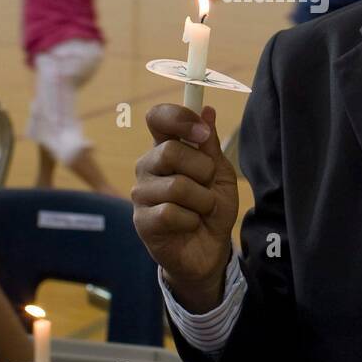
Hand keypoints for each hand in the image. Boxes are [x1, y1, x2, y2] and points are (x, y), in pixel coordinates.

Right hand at [132, 104, 237, 311]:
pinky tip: (189, 225)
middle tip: (208, 185)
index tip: (201, 131)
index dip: (179, 118)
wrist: (210, 250)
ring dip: (202, 200)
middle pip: (170, 152)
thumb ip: (210, 146)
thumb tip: (207, 111)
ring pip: (176, 186)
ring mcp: (141, 194)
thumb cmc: (212, 208)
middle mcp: (148, 166)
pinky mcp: (141, 221)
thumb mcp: (220, 174)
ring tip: (202, 210)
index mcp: (165, 148)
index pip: (158, 118)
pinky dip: (191, 220)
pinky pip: (171, 213)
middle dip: (202, 170)